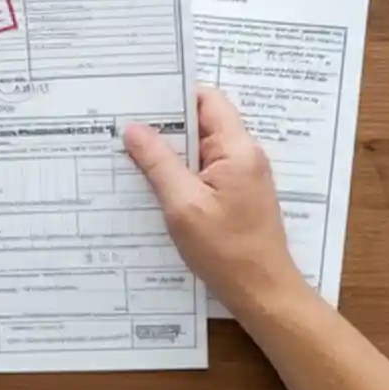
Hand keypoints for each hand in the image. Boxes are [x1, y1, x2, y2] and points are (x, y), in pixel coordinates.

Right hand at [123, 86, 306, 314]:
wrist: (263, 293)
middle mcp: (244, 156)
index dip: (175, 96)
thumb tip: (134, 129)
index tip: (140, 100)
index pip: (208, 101)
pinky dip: (180, 174)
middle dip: (166, 126)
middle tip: (125, 127)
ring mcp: (242, 176)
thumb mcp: (183, 205)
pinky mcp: (236, 195)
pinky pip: (204, 172)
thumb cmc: (227, 251)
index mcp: (238, 149)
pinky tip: (153, 184)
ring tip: (131, 154)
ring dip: (170, 153)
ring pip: (200, 150)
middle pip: (203, 123)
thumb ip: (158, 163)